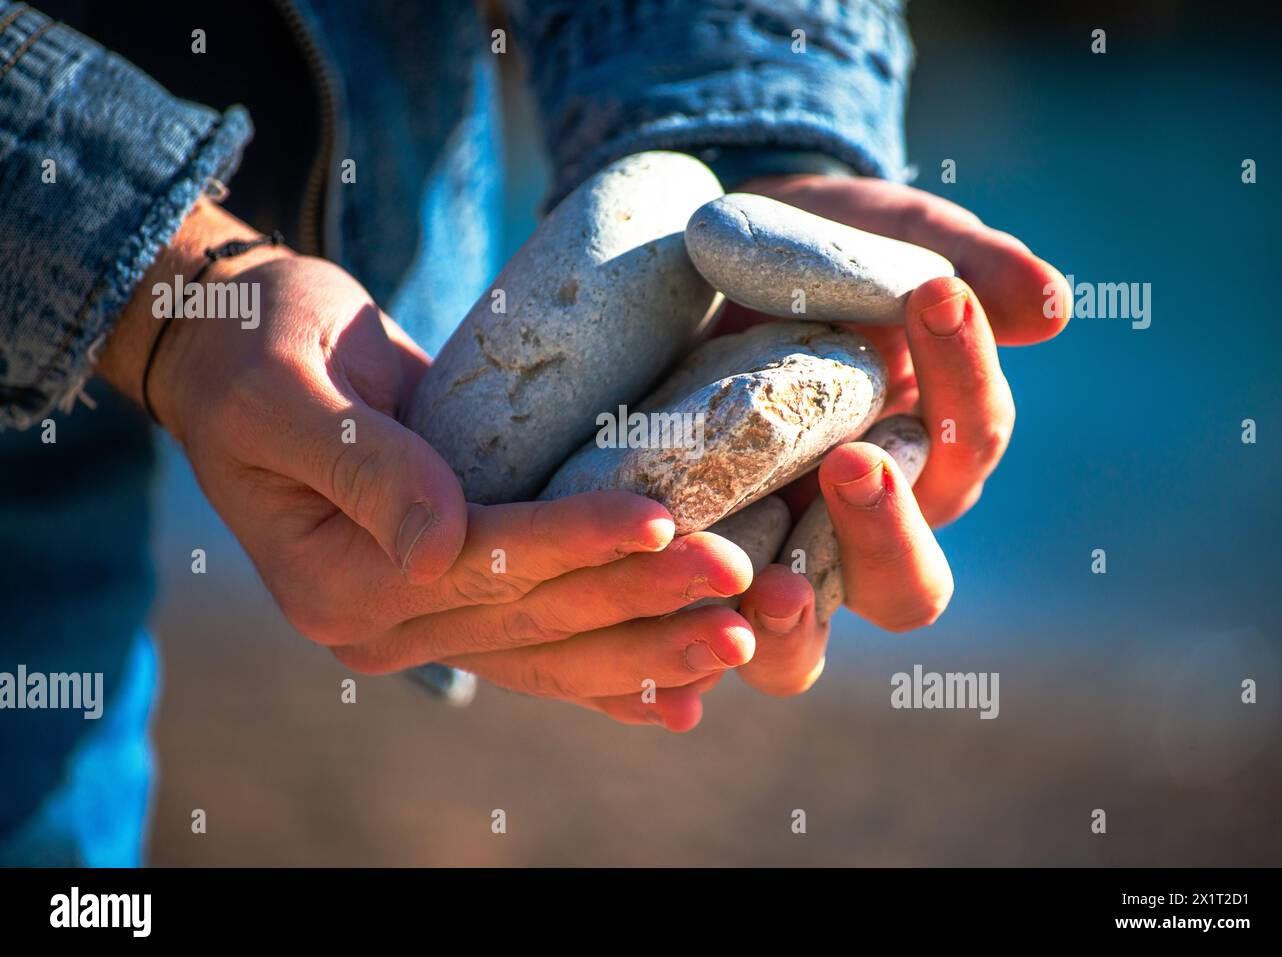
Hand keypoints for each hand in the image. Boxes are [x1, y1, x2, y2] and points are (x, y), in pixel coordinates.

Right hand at [98, 199, 756, 730]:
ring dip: (648, 645)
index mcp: (334, 581)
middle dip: (639, 598)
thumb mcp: (287, 391)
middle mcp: (380, 624)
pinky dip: (614, 677)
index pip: (480, 565)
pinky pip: (541, 652)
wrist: (240, 357)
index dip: (574, 541)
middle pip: (532, 619)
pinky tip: (684, 696)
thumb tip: (437, 550)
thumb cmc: (256, 351)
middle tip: (738, 576)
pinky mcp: (454, 602)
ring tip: (742, 638)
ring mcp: (419, 624)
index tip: (665, 520)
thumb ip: (363, 468)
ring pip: (551, 650)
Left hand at [712, 175, 1070, 695]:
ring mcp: (772, 560)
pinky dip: (688, 648)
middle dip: (886, 533)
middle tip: (852, 465)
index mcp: (926, 461)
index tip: (935, 295)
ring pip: (803, 645)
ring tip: (773, 592)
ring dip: (794, 628)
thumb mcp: (895, 237)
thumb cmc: (825, 251)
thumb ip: (972, 263)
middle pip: (906, 584)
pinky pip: (697, 639)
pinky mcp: (694, 571)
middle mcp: (858, 532)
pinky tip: (660, 619)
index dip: (962, 378)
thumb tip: (1055, 310)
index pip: (967, 441)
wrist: (707, 263)